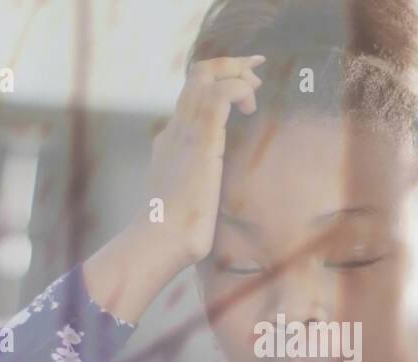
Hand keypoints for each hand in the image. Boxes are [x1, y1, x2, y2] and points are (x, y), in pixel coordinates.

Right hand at [143, 54, 264, 266]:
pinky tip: (250, 105)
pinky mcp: (200, 141)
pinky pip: (219, 96)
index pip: (193, 95)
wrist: (160, 240)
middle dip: (231, 65)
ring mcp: (185, 132)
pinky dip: (238, 89)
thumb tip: (212, 196)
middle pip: (198, 75)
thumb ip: (200, 186)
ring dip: (237, 73)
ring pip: (206, 76)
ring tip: (256, 88)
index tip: (246, 83)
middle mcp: (175, 129)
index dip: (219, 80)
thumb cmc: (177, 231)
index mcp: (172, 140)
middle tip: (256, 69)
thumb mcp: (190, 199)